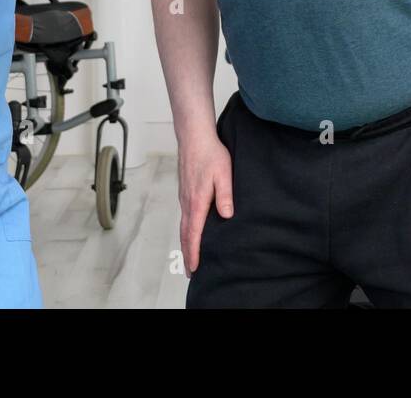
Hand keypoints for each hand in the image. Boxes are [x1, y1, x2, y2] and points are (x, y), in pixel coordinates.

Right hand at [177, 130, 233, 275]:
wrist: (194, 137)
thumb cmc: (211, 154)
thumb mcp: (224, 173)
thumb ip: (225, 195)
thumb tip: (226, 215)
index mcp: (197, 202)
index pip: (194, 233)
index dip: (194, 252)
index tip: (194, 268)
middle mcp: (187, 202)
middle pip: (185, 234)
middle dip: (187, 254)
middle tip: (190, 271)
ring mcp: (184, 197)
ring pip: (183, 226)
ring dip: (186, 243)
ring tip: (190, 257)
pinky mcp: (185, 192)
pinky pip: (185, 217)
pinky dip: (186, 230)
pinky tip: (191, 232)